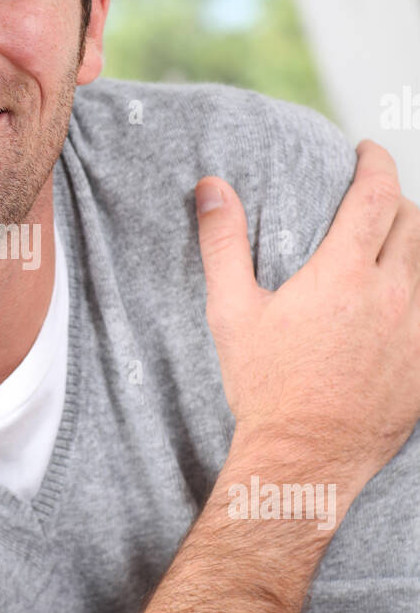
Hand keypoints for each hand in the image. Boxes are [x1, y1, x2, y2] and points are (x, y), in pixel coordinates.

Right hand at [195, 139, 419, 499]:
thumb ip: (223, 244)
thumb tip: (212, 187)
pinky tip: (398, 304)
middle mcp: (391, 296)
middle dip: (395, 202)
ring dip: (412, 246)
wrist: (306, 459)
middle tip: (372, 203)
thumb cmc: (265, 388)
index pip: (376, 194)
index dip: (375, 162)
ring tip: (389, 249)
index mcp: (343, 275)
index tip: (365, 153)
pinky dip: (419, 293)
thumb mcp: (231, 313)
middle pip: (413, 222)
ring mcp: (416, 332)